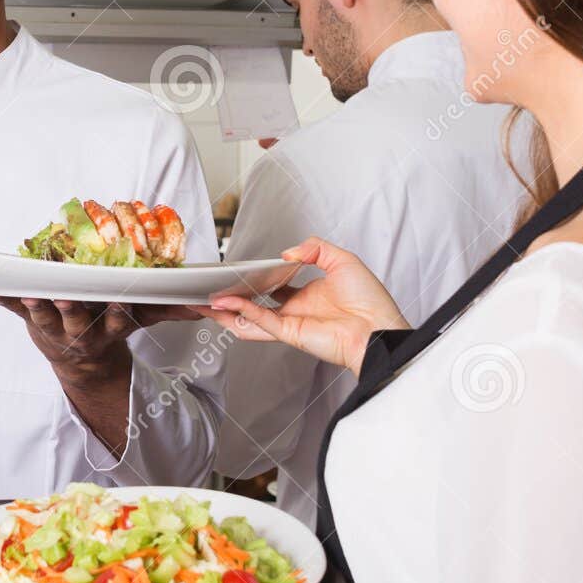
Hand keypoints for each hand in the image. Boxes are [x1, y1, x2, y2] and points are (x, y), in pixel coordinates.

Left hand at [0, 298, 195, 386]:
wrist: (82, 363)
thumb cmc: (112, 328)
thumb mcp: (141, 322)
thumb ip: (170, 311)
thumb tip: (207, 305)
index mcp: (109, 328)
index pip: (116, 320)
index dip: (117, 312)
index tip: (118, 300)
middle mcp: (82, 330)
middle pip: (77, 320)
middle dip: (70, 309)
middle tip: (64, 295)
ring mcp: (55, 328)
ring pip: (44, 316)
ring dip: (33, 305)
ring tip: (27, 292)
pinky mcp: (33, 321)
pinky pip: (15, 310)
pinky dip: (2, 301)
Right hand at [197, 238, 406, 375]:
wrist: (379, 329)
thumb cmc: (370, 302)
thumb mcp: (343, 260)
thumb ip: (314, 249)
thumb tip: (286, 253)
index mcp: (309, 295)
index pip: (275, 286)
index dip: (256, 278)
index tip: (239, 271)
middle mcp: (297, 310)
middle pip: (256, 304)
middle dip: (232, 298)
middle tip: (211, 289)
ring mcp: (291, 323)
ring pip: (250, 317)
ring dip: (226, 310)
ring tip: (204, 302)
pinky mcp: (289, 333)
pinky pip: (258, 321)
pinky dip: (240, 312)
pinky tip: (223, 303)